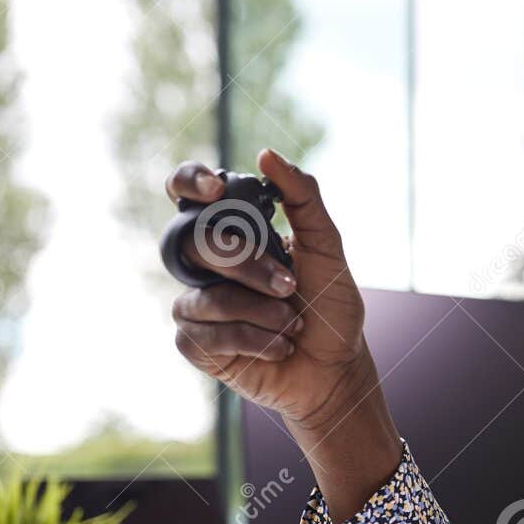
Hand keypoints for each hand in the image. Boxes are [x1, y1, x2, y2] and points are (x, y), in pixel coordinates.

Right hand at [166, 150, 400, 517]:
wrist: (337, 368)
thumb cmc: (331, 307)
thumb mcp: (327, 248)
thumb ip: (303, 199)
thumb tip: (267, 155)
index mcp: (233, 233)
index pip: (186, 192)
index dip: (189, 181)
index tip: (216, 189)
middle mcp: (208, 265)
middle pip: (197, 244)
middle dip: (248, 266)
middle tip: (290, 285)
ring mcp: (198, 304)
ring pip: (206, 296)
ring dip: (261, 312)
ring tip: (294, 324)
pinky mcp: (197, 344)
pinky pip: (205, 333)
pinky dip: (253, 340)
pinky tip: (280, 347)